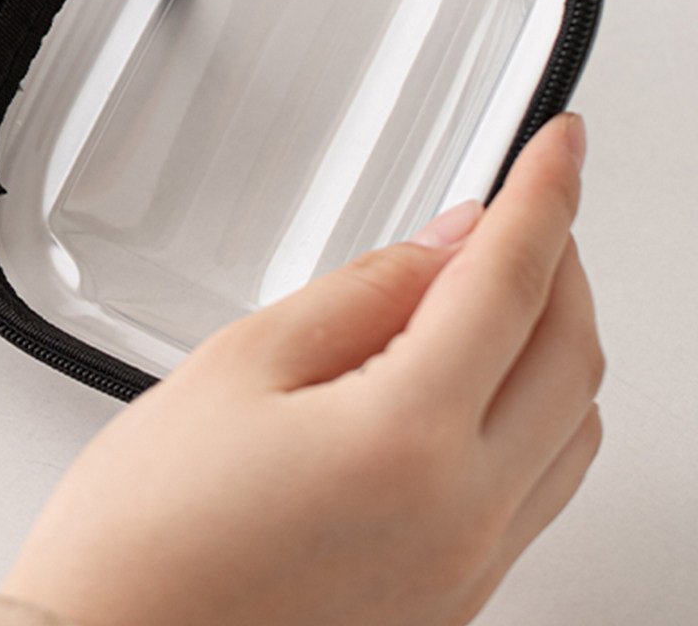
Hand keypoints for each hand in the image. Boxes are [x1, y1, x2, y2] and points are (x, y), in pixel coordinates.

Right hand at [2, 113, 600, 625]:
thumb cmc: (149, 527)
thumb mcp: (240, 366)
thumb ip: (360, 296)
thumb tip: (446, 247)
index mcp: (405, 441)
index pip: (511, 283)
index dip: (543, 195)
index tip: (557, 144)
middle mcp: (462, 517)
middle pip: (571, 355)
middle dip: (562, 257)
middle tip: (529, 201)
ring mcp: (468, 571)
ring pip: (575, 427)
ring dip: (559, 335)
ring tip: (505, 281)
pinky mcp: (453, 604)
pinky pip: (541, 489)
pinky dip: (538, 409)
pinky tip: (481, 378)